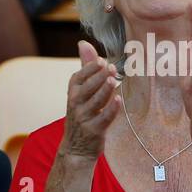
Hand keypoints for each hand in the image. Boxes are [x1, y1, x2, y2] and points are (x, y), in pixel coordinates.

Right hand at [61, 40, 120, 158]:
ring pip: (96, 101)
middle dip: (99, 77)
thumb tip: (83, 43)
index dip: (90, 69)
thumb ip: (85, 67)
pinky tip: (119, 100)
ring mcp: (84, 117)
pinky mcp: (94, 130)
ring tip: (114, 80)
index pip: (79, 77)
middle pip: (87, 87)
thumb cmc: (82, 114)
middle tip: (111, 67)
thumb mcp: (80, 91)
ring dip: (105, 90)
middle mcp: (75, 104)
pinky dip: (111, 109)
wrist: (77, 148)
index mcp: (73, 92)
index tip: (102, 61)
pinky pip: (104, 118)